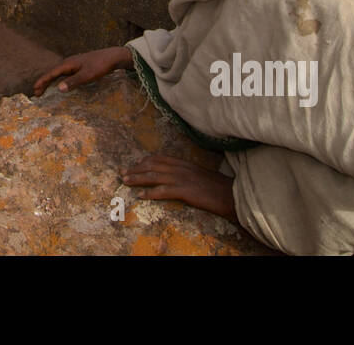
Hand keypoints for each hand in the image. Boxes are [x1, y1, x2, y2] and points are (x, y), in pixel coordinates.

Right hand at [33, 47, 131, 95]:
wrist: (112, 57)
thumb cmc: (100, 66)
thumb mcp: (87, 76)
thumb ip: (73, 82)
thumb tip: (59, 89)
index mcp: (68, 64)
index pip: (51, 74)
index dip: (42, 82)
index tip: (35, 89)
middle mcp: (68, 63)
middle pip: (52, 73)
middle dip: (43, 83)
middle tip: (36, 94)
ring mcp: (73, 64)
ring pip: (57, 73)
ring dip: (49, 82)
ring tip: (43, 90)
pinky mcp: (78, 67)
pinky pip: (63, 74)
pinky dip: (57, 80)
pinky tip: (59, 84)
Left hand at [121, 153, 237, 220]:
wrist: (231, 194)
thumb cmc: (217, 187)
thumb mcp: (200, 174)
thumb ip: (186, 172)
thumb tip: (175, 176)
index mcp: (184, 163)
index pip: (160, 157)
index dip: (145, 160)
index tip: (135, 163)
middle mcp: (180, 168)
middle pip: (152, 165)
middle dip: (135, 168)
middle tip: (122, 172)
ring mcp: (181, 178)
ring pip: (154, 176)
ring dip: (137, 178)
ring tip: (125, 181)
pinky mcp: (184, 190)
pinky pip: (162, 191)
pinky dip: (150, 193)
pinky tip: (141, 195)